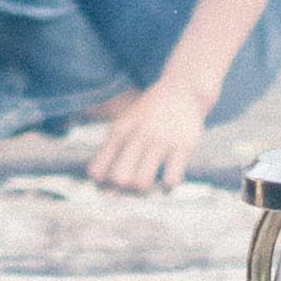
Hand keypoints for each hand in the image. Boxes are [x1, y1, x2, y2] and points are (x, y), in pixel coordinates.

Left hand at [85, 73, 209, 194]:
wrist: (183, 89)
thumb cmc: (149, 114)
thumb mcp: (124, 124)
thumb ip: (111, 155)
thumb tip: (104, 192)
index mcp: (119, 131)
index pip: (97, 170)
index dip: (101, 185)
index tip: (112, 185)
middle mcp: (138, 135)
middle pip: (119, 179)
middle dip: (123, 191)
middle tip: (132, 186)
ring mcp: (161, 141)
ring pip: (142, 183)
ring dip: (144, 192)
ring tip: (150, 186)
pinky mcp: (183, 146)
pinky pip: (171, 179)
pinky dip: (167, 187)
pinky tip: (167, 181)